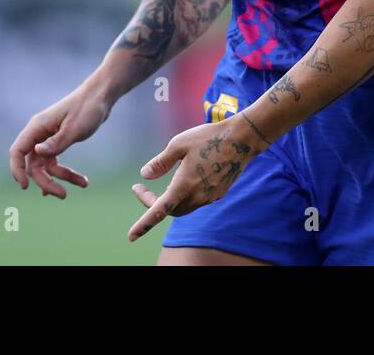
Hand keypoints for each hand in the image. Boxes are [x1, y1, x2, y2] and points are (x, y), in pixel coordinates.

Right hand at [9, 84, 111, 197]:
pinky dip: (66, 172)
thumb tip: (36, 153)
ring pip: (46, 166)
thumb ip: (56, 142)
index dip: (16, 170)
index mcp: (37, 127)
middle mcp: (39, 134)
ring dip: (62, 177)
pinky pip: (56, 162)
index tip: (25, 187)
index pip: (17, 151)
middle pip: (33, 165)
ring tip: (84, 183)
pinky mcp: (58, 141)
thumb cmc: (88, 108)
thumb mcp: (74, 128)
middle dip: (46, 181)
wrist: (101, 97)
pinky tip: (78, 181)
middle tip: (63, 195)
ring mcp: (48, 138)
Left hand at [127, 117, 263, 241]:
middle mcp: (197, 196)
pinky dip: (185, 196)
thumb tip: (145, 175)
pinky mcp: (219, 193)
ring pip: (184, 207)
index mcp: (184, 185)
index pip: (159, 211)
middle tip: (141, 189)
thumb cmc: (208, 137)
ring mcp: (210, 196)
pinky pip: (197, 201)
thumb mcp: (178, 144)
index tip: (131, 236)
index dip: (143, 225)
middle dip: (153, 204)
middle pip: (170, 210)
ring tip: (163, 183)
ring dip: (170, 200)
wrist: (242, 138)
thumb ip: (160, 162)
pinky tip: (184, 180)